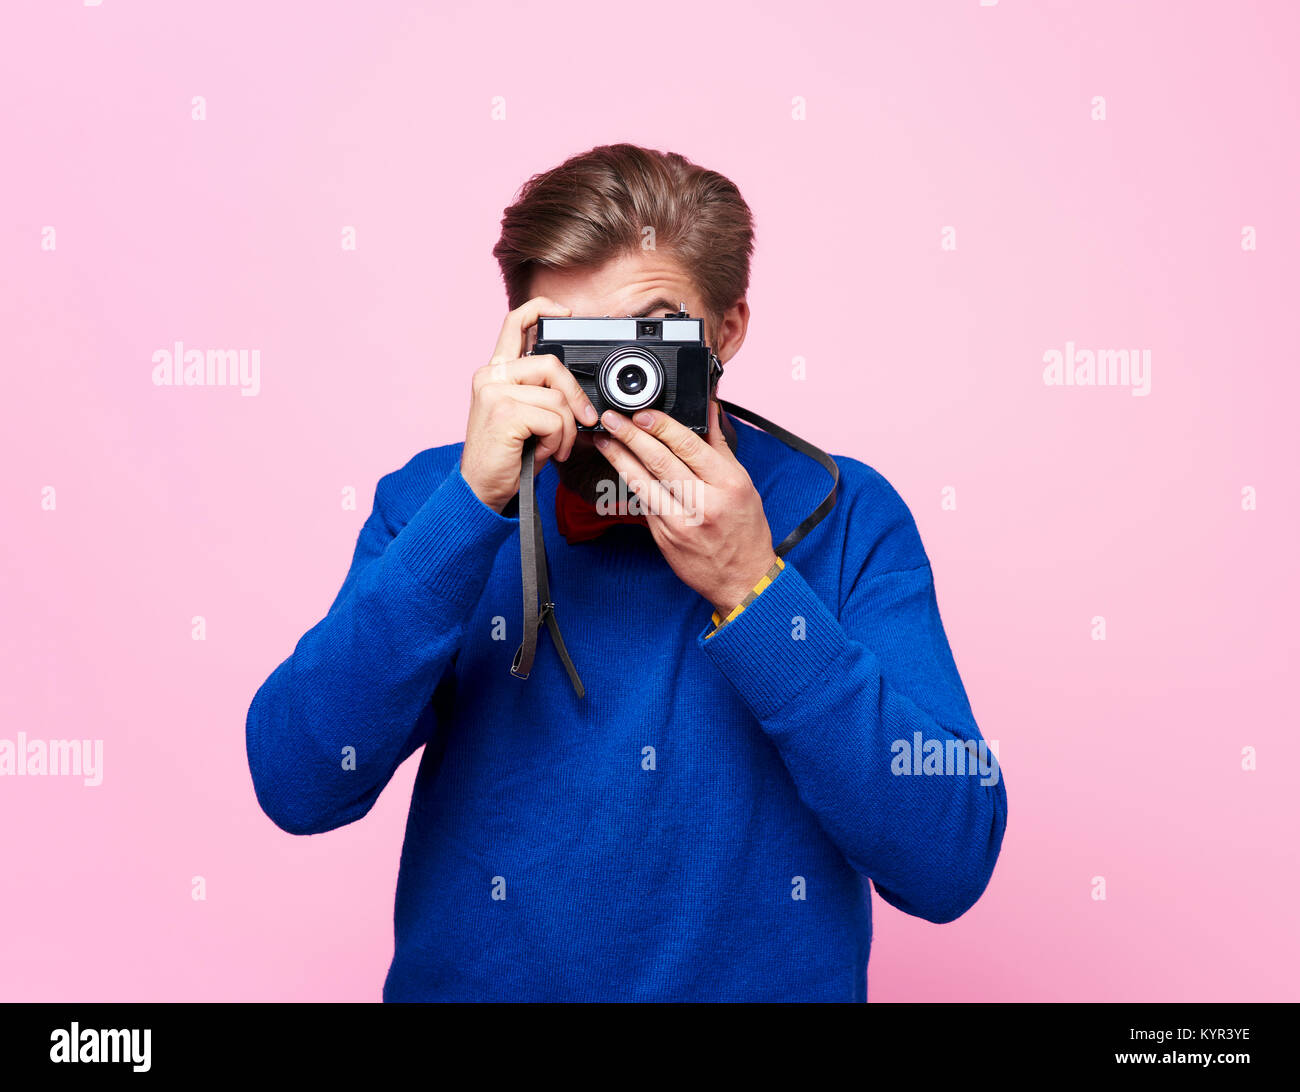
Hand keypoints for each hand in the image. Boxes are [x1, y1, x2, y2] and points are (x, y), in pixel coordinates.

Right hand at [461, 297, 599, 511]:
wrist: (482, 488)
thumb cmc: (508, 456)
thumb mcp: (528, 417)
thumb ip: (544, 393)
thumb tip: (579, 390)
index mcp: (496, 372)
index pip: (515, 323)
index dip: (542, 310)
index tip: (566, 314)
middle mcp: (491, 375)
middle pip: (551, 364)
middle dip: (575, 396)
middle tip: (584, 421)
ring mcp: (494, 391)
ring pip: (557, 398)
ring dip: (567, 429)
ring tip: (555, 447)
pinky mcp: (504, 412)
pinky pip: (553, 418)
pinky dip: (558, 440)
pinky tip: (545, 453)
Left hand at [593, 399, 778, 615]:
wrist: (741, 579)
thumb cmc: (745, 531)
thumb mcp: (743, 484)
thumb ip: (720, 446)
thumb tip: (709, 410)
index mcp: (727, 485)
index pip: (689, 446)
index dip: (661, 426)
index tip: (642, 413)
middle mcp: (704, 503)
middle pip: (660, 461)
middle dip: (630, 436)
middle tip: (611, 419)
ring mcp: (680, 522)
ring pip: (642, 483)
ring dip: (619, 458)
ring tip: (603, 439)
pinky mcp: (664, 537)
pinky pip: (644, 503)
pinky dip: (631, 483)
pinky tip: (619, 468)